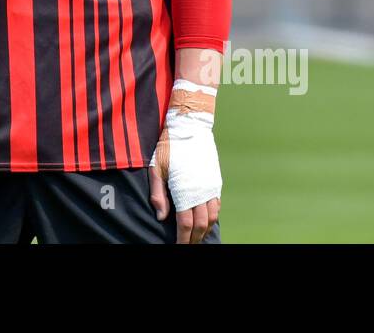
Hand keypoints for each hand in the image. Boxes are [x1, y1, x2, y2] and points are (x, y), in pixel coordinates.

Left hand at [148, 121, 221, 243]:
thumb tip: (161, 217)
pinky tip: (205, 219)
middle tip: (187, 244)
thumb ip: (158, 194)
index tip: (178, 246)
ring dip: (204, 230)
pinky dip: (212, 217)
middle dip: (194, 239)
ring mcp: (211, 187)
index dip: (182, 239)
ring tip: (196, 236)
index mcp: (185, 191)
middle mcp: (201, 192)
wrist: (191, 126)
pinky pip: (217, 205)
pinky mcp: (215, 181)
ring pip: (212, 217)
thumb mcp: (157, 168)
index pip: (186, 224)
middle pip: (201, 225)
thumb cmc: (169, 146)